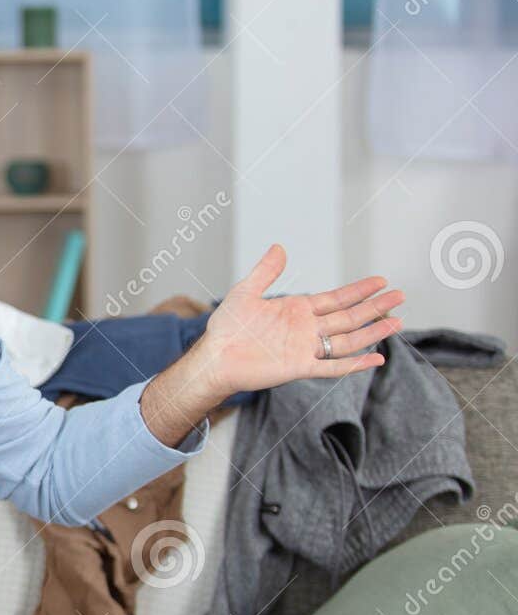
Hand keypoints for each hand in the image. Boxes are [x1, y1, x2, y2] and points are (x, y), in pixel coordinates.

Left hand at [192, 243, 404, 398]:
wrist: (214, 357)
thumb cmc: (226, 328)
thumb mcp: (245, 292)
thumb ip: (266, 272)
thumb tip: (280, 247)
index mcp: (296, 310)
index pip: (336, 299)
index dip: (359, 291)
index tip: (381, 281)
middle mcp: (306, 329)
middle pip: (348, 317)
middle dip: (374, 307)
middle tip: (400, 296)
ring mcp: (305, 349)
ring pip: (347, 340)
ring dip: (371, 331)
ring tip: (397, 321)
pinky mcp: (299, 367)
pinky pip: (333, 366)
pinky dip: (355, 364)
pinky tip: (376, 357)